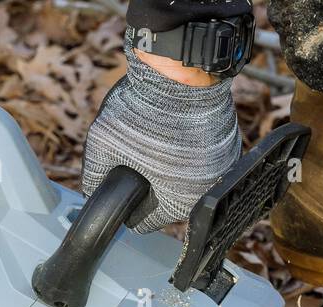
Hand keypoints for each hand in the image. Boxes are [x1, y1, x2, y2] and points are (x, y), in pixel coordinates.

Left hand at [82, 29, 240, 233]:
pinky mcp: (231, 146)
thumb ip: (94, 174)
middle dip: (150, 183)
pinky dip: (189, 149)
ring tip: (156, 139)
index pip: (145, 221)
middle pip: (167, 200)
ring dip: (171, 167)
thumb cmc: (144, 110)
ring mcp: (223, 169)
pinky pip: (203, 158)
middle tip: (137, 154)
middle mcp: (206, 192)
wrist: (181, 70)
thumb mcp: (104, 143)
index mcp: (177, 202)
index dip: (127, 206)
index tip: (122, 186)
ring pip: (187, 179)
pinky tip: (175, 129)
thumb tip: (91, 190)